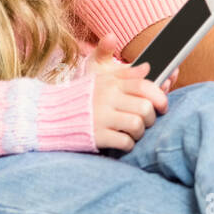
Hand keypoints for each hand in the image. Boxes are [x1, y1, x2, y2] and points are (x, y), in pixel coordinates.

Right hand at [89, 36, 169, 150]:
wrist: (50, 115)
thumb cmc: (81, 97)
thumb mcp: (101, 80)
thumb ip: (126, 74)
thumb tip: (148, 68)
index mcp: (111, 83)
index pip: (144, 86)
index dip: (159, 96)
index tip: (163, 105)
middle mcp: (107, 98)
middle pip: (145, 107)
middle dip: (152, 117)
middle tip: (148, 121)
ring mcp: (101, 118)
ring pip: (137, 124)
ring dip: (141, 131)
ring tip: (134, 131)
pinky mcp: (97, 136)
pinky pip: (125, 142)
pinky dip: (129, 144)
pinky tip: (123, 141)